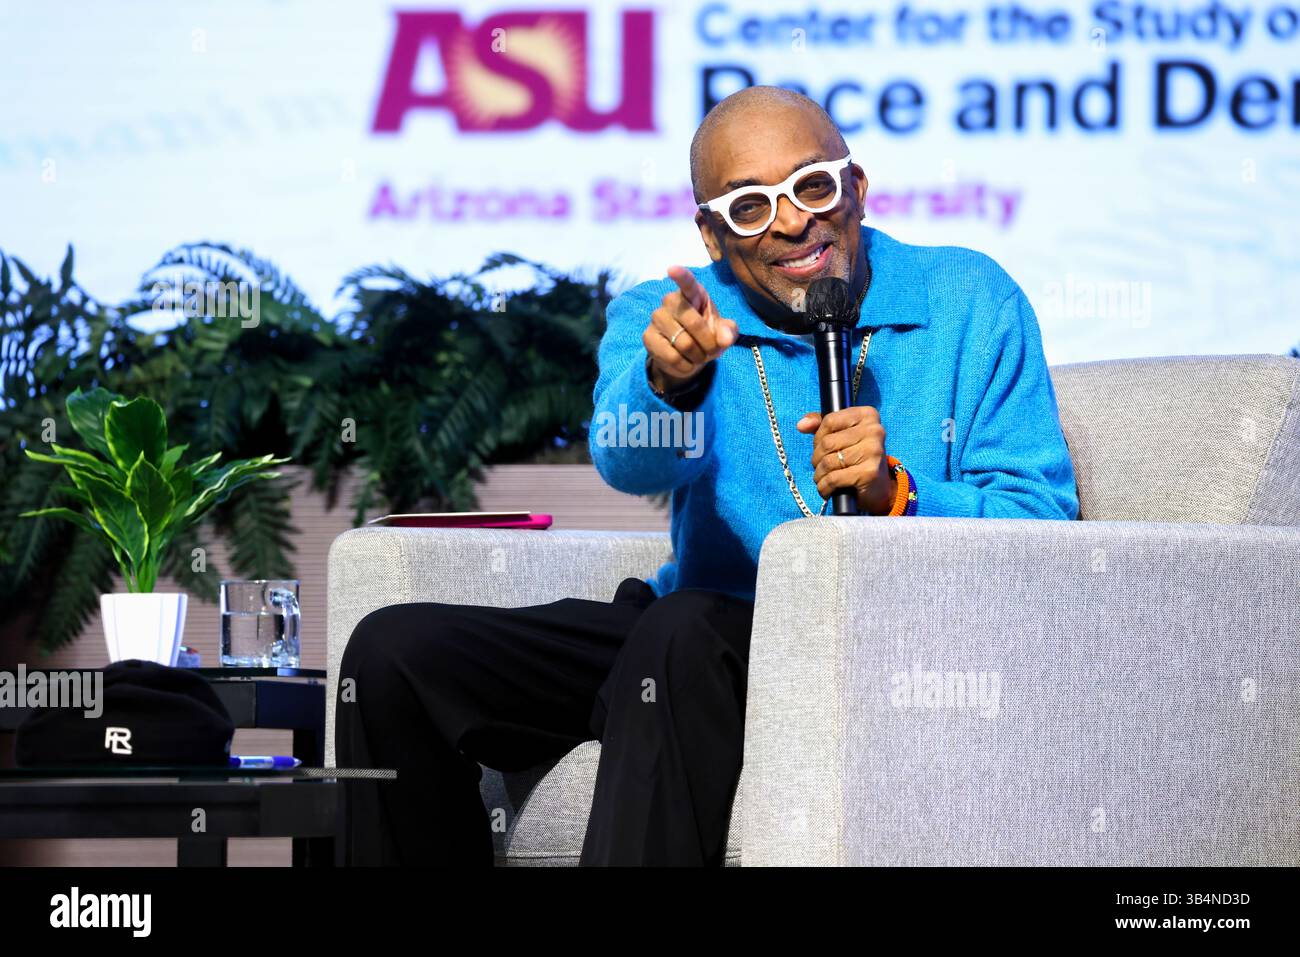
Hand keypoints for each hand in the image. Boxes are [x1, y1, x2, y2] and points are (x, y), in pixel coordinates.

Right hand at [644, 265, 739, 392]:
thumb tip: (725, 339)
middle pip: (693, 322)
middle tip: (712, 351)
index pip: (687, 283)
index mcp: (693, 294)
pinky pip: (672, 356)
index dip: (681, 276)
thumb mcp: (723, 333)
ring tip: (698, 356)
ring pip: (684, 343)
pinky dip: (685, 366)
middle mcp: (670, 301)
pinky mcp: (648, 337)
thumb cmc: (706, 335)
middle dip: (709, 343)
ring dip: (698, 356)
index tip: (672, 269)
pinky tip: (686, 363)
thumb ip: (729, 332)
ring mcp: (657, 318)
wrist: (687, 357)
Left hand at [796, 407, 896, 514]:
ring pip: (828, 462)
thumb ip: (820, 424)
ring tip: (823, 479)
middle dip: (817, 458)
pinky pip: (833, 479)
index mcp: (868, 415)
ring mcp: (873, 451)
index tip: (821, 447)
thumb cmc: (855, 457)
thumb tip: (801, 425)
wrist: (878, 487)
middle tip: (821, 467)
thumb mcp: (840, 434)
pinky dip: (824, 487)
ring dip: (819, 475)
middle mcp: (875, 430)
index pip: (829, 420)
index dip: (818, 436)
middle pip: (827, 442)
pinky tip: (827, 490)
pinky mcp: (869, 473)